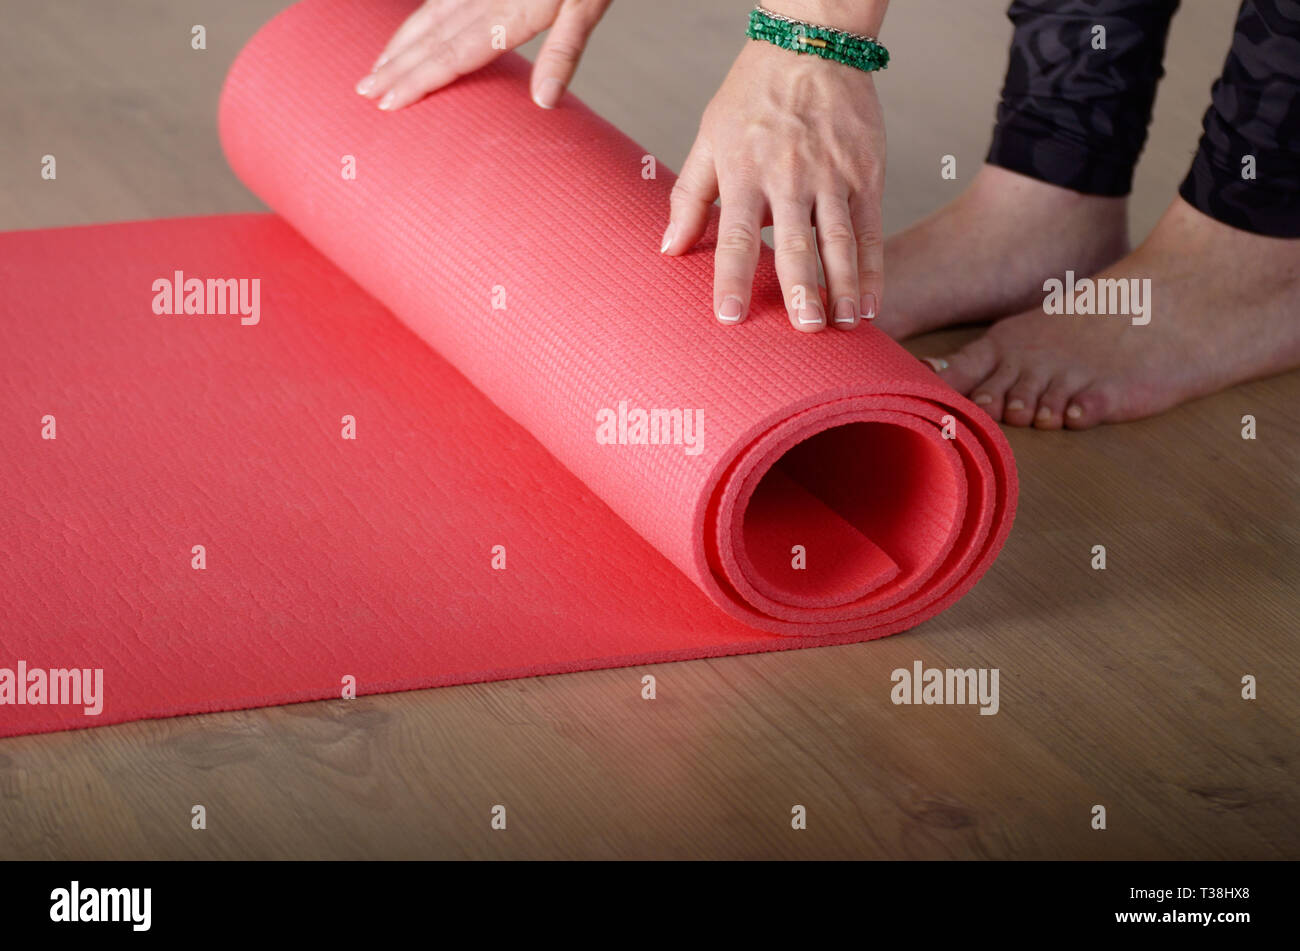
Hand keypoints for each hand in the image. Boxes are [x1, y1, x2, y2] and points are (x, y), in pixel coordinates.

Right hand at [356, 0, 612, 110]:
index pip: (454, 54)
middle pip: (432, 36)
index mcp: (511, 12)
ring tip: (376, 66)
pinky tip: (411, 30)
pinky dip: (422, 16)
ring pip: (431, 13)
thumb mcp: (586, 7)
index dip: (419, 80)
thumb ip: (564, 52)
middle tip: (363, 91)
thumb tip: (543, 102)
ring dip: (401, 42)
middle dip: (395, 65)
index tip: (388, 103)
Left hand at [663, 39, 886, 332]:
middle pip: (795, 243)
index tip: (728, 317)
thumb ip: (689, 194)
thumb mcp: (710, 136)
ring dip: (842, 286)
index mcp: (744, 172)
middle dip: (801, 289)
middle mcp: (789, 177)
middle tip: (805, 328)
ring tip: (841, 325)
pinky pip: (871, 230)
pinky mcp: (867, 174)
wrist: (810, 46)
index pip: (734, 235)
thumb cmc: (752, 95)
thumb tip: (668, 247)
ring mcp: (832, 176)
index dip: (730, 278)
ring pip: (839, 240)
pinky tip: (870, 303)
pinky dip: (873, 269)